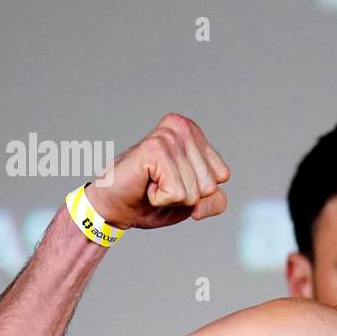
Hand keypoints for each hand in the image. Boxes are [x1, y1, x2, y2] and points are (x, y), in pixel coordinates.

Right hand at [89, 113, 230, 229]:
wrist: (114, 207)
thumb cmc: (152, 201)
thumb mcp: (195, 203)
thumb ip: (215, 200)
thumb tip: (207, 197)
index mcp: (195, 134)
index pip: (222, 176)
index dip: (199, 192)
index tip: (173, 182)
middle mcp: (183, 128)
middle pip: (211, 184)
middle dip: (187, 195)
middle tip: (160, 184)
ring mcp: (169, 136)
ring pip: (196, 190)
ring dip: (173, 197)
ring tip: (152, 184)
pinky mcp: (155, 148)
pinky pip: (178, 193)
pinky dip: (161, 199)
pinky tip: (146, 184)